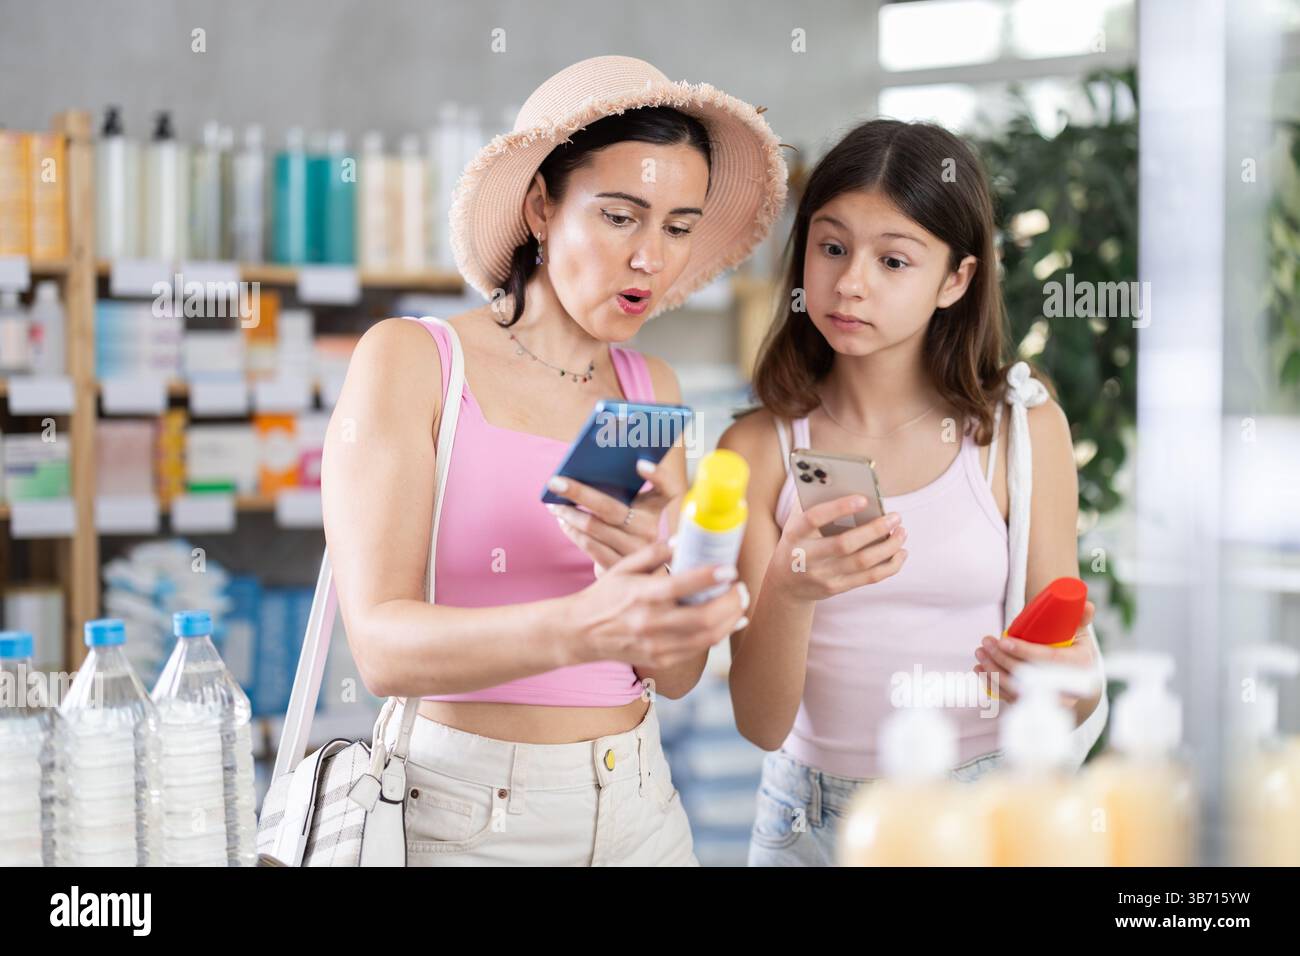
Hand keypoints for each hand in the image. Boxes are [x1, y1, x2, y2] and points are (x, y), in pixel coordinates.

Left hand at [545, 458, 684, 574]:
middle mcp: (649, 530)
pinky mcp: (618, 567)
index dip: (658, 476)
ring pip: (593, 526)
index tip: (640, 463)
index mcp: (655, 510)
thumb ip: (622, 494)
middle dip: (578, 492)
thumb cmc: (629, 532)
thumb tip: (584, 472)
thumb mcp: (635, 513)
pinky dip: (572, 531)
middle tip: (555, 482)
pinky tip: (562, 522)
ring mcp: (634, 550)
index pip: (667, 490)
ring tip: (555, 505)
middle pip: (610, 507)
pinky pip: (589, 545)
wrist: (636, 574)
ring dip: (569, 514)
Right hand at [568, 540, 749, 669]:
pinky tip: (731, 622)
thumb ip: (655, 553)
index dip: (711, 577)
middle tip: (741, 588)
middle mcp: (651, 622)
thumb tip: (685, 540)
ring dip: (731, 619)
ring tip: (740, 603)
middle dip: (731, 602)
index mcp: (643, 595)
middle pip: (704, 618)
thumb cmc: (605, 595)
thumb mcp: (624, 567)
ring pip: (707, 637)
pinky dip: (720, 635)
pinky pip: (699, 649)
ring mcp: (657, 645)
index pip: (683, 586)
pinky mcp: (662, 659)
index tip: (730, 569)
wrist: (581, 632)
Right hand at [766, 494, 906, 601]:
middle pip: (844, 544)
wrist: (786, 584)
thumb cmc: (798, 541)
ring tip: (902, 532)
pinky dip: (890, 566)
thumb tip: (841, 479)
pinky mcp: (836, 588)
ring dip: (888, 547)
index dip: (838, 508)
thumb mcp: (795, 521)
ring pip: (862, 563)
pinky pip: (869, 578)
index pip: (814, 518)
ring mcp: (822, 575)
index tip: (864, 499)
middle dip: (874, 529)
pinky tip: (901, 552)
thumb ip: (812, 500)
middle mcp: (806, 557)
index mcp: (794, 533)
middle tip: (896, 516)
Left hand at [973, 600, 1098, 706]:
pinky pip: (1010, 698)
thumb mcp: (1080, 634)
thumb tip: (1087, 605)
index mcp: (1080, 666)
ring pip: (1016, 689)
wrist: (1074, 682)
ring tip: (980, 652)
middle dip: (1002, 659)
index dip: (1025, 652)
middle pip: (1029, 676)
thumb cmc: (1074, 651)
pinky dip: (992, 685)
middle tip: (985, 642)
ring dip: (994, 671)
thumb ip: (1081, 618)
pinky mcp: (1035, 706)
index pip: (1050, 660)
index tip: (1003, 641)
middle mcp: (1067, 689)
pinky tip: (980, 670)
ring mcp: (1049, 701)